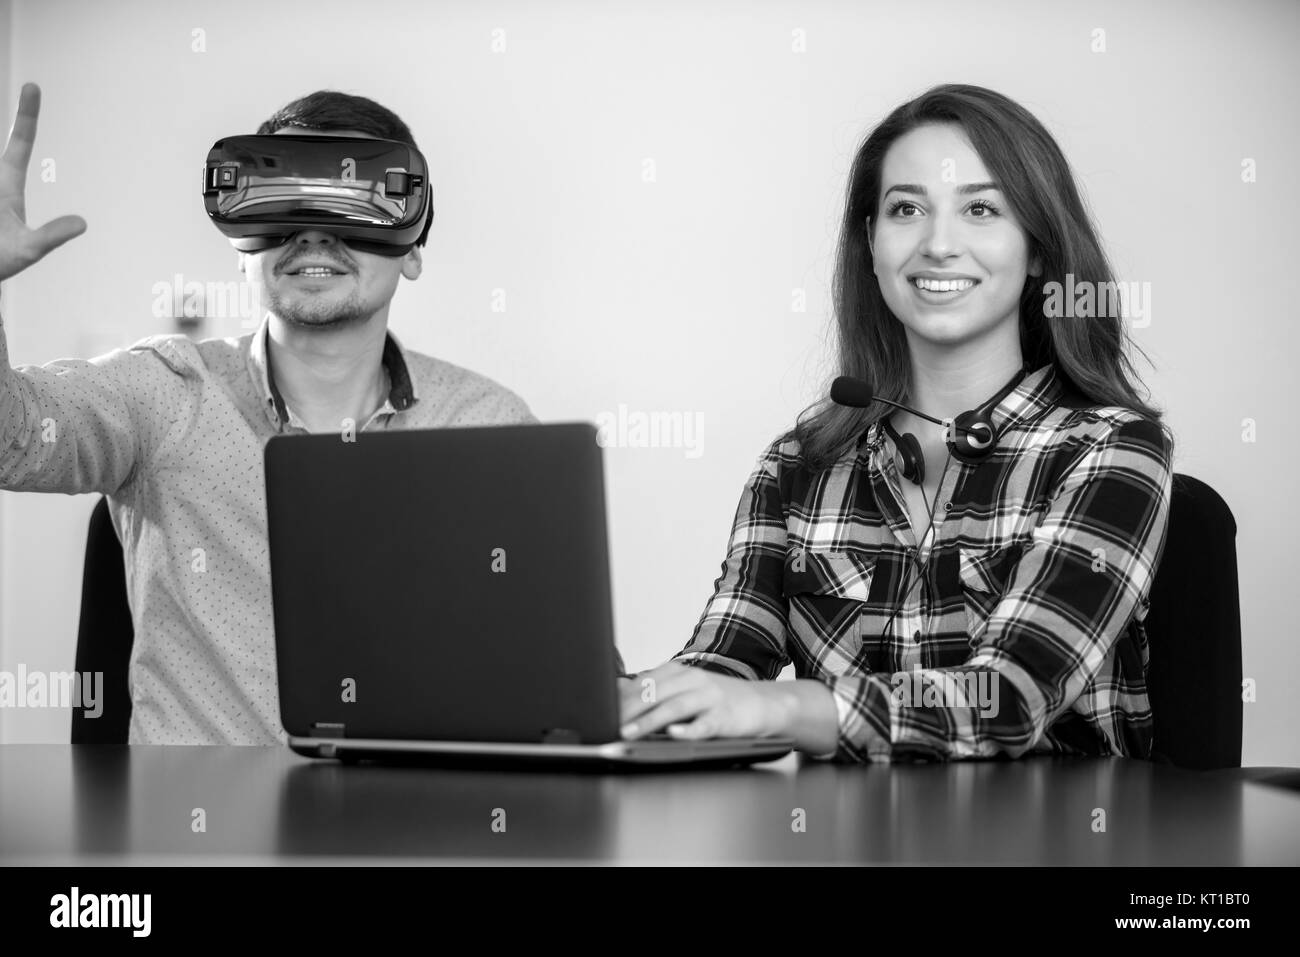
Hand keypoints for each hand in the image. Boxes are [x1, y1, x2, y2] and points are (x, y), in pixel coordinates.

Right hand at [1, 83, 85, 282]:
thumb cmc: (0, 261)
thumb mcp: (27, 250)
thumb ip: (50, 236)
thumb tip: (82, 224)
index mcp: (8, 184)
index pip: (19, 143)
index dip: (27, 116)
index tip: (33, 86)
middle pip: (2, 147)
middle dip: (20, 118)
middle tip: (29, 92)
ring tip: (1, 214)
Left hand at [617, 661, 791, 740]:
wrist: (764, 703)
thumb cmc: (718, 701)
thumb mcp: (684, 690)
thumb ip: (653, 690)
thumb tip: (616, 688)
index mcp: (679, 673)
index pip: (644, 684)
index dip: (620, 698)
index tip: (600, 711)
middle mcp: (693, 680)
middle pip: (655, 694)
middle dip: (628, 710)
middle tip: (607, 725)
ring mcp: (710, 698)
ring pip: (674, 708)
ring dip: (649, 721)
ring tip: (629, 733)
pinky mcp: (725, 717)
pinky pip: (704, 724)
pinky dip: (688, 729)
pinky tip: (674, 733)